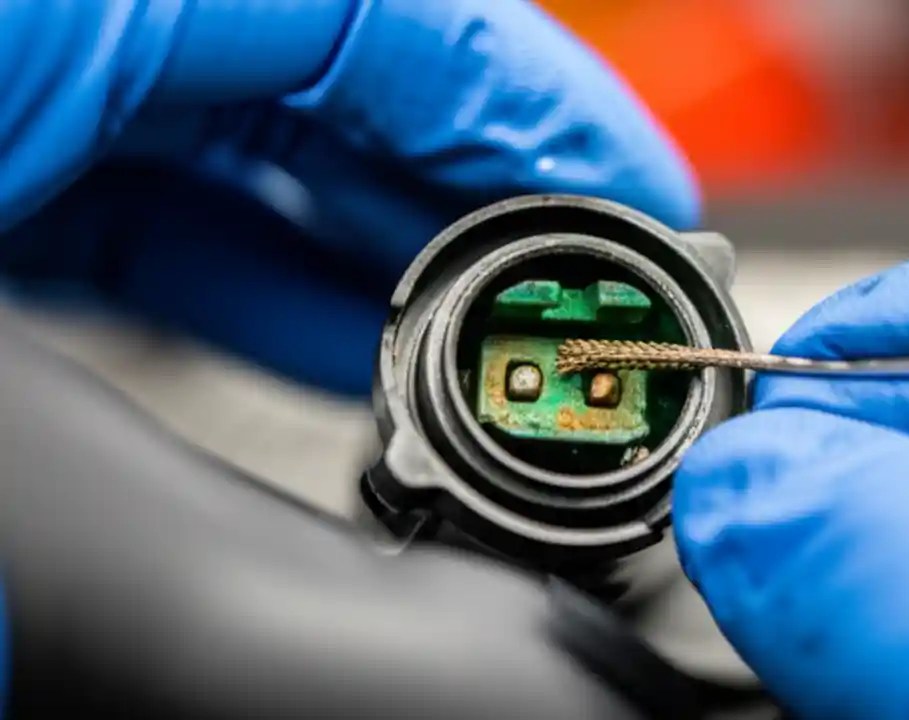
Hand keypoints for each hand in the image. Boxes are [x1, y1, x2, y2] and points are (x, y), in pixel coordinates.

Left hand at [0, 0, 695, 394]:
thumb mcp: (13, 337)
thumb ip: (178, 370)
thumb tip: (295, 535)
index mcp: (76, 4)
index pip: (392, 21)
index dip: (544, 108)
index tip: (647, 198)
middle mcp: (65, 32)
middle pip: (353, 84)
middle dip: (486, 194)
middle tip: (587, 290)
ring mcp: (35, 101)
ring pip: (271, 158)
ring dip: (394, 258)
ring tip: (492, 343)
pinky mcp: (7, 188)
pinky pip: (173, 222)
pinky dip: (272, 288)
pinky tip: (350, 347)